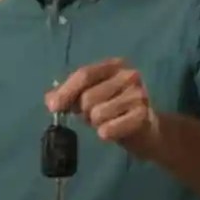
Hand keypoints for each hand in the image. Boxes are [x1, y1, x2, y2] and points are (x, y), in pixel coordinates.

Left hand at [45, 57, 163, 158]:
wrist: (148, 130)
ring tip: (108, 122)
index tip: (53, 107)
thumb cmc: (115, 110)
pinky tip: (114, 131)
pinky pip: (109, 128)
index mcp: (113, 65)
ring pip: (97, 114)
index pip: (84, 75)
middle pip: (88, 97)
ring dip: (96, 124)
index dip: (66, 91)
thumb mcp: (91, 97)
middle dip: (84, 112)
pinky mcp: (143, 116)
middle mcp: (128, 75)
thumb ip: (69, 95)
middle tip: (94, 116)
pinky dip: (106, 133)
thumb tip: (50, 100)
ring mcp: (138, 95)